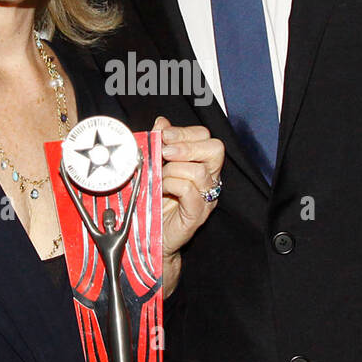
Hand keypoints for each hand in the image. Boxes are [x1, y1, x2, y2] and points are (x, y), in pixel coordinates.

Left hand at [154, 116, 223, 294]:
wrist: (146, 239)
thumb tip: (162, 122)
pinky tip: (162, 189)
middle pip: (215, 149)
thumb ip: (158, 144)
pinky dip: (173, 185)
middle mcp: (209, 180)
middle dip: (186, 145)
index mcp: (200, 164)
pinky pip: (191, 192)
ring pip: (201, 171)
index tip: (163, 136)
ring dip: (174, 169)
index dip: (185, 132)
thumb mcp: (152, 167)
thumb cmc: (151, 202)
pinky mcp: (197, 214)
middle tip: (165, 152)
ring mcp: (205, 198)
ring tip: (160, 177)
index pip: (205, 137)